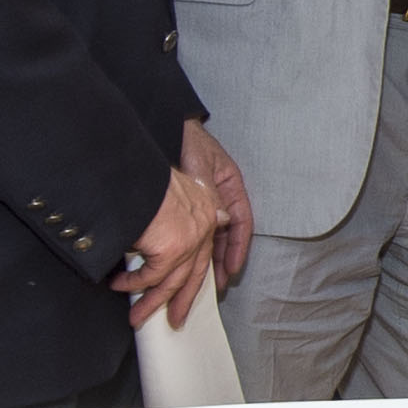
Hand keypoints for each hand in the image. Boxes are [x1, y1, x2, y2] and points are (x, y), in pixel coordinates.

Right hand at [122, 162, 222, 328]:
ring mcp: (190, 240)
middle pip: (194, 274)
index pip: (204, 250)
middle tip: (176, 319)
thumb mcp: (172, 184)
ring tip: (139, 317)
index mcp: (205, 209)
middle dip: (182, 300)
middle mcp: (203, 226)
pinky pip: (149, 277)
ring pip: (171, 282)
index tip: (192, 291)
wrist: (132, 168)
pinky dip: (133, 284)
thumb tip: (204, 223)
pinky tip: (120, 286)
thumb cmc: (144, 174)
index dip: (197, 274)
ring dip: (151, 302)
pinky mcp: (171, 250)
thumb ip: (184, 205)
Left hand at [179, 117, 252, 285]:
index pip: (241, 222)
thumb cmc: (187, 137)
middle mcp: (219, 197)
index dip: (237, 248)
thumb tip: (221, 219)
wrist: (166, 122)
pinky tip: (183, 263)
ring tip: (201, 283)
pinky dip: (190, 247)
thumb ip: (209, 190)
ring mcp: (205, 200)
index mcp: (231, 185)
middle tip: (218, 286)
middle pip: (224, 234)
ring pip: (208, 235)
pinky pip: (193, 230)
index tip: (232, 268)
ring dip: (205, 259)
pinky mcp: (188, 203)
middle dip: (221, 262)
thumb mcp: (200, 162)